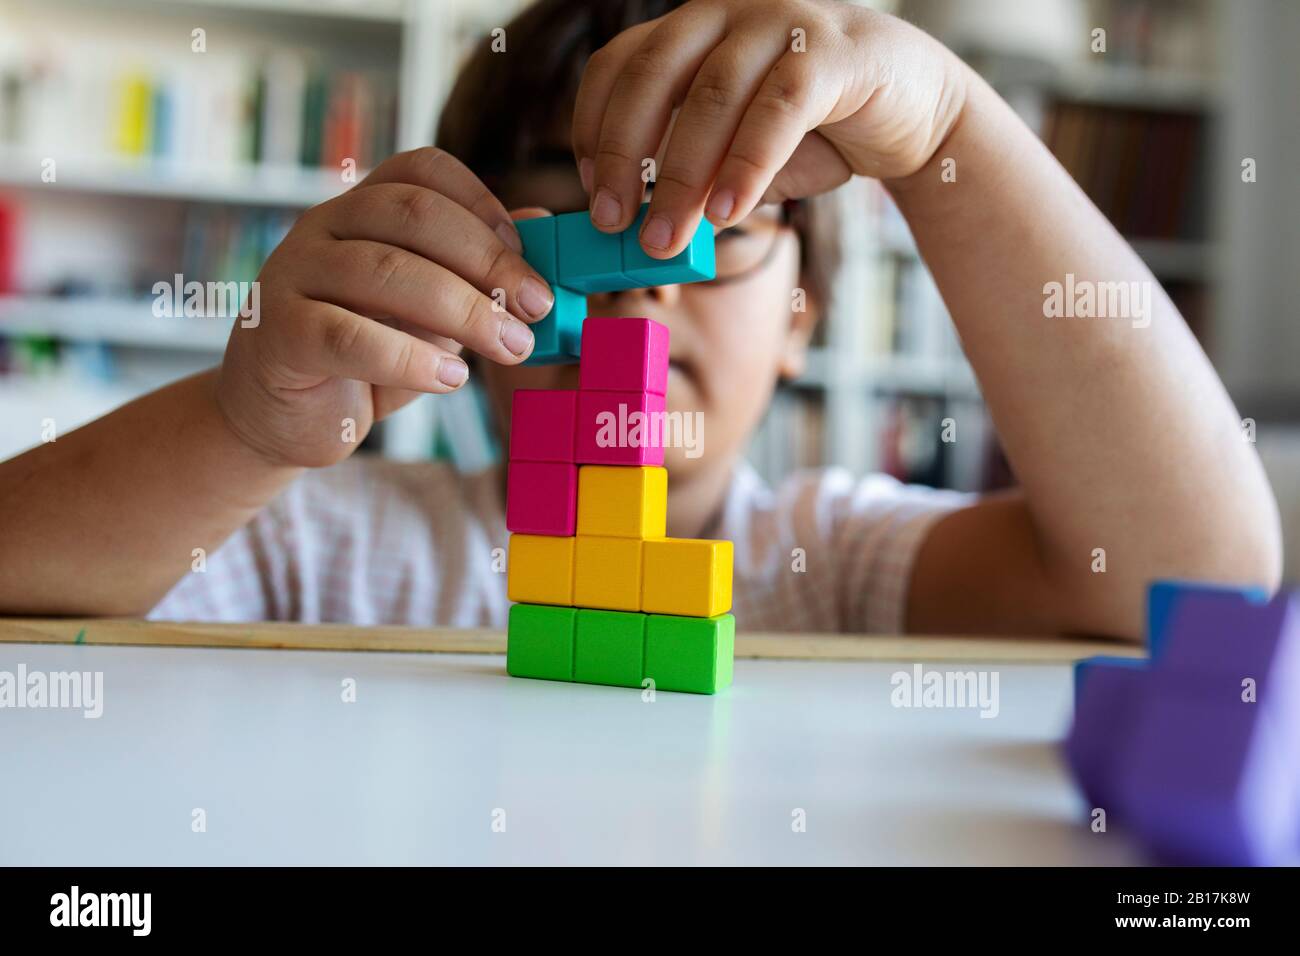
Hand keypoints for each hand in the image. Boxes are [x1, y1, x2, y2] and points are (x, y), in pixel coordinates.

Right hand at [215, 148, 554, 467]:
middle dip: (488, 260)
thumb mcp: (430, 313)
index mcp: (361, 208)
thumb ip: (475, 270)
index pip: (422, 169)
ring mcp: (293, 274)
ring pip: (385, 272)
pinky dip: (410, 358)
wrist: (282, 416)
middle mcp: (322, 226)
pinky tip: (451, 379)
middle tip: (536, 307)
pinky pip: (349, 337)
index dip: (481, 202)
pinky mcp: (279, 333)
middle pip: (413, 214)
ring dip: (464, 311)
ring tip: (511, 346)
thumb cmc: (366, 358)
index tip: (526, 254)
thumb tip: (543, 218)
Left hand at [571, 0, 968, 255]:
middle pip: (652, 75)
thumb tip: (637, 229)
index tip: (590, 191)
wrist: (916, 112)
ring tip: (663, 239)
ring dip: (680, 176)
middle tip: (610, 222)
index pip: (619, 65)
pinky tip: (726, 215)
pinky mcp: (833, 52)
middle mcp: (728, 13)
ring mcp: (781, 23)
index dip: (593, 127)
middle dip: (621, 155)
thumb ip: (692, 179)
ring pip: (712, 96)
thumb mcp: (737, 159)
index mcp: (693, 31)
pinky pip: (777, 109)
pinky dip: (746, 166)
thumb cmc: (815, 133)